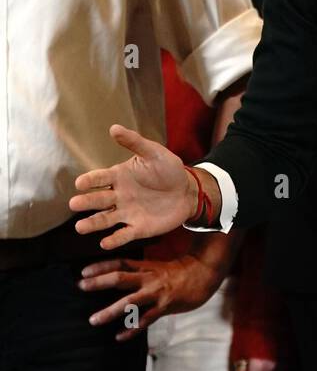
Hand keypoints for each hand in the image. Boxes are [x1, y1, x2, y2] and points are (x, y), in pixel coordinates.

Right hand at [70, 124, 199, 249]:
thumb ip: (135, 142)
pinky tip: (105, 242)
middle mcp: (118, 196)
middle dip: (86, 202)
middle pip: (99, 200)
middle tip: (74, 204)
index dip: (90, 180)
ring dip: (93, 224)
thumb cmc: (168, 169)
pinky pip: (124, 234)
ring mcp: (127, 212)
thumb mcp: (154, 153)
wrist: (187, 191)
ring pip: (106, 219)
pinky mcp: (138, 228)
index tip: (80, 183)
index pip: (100, 178)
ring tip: (80, 228)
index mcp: (119, 176)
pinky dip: (114, 239)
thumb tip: (113, 128)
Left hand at [78, 253, 224, 340]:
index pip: (120, 263)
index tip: (83, 271)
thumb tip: (120, 274)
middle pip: (120, 278)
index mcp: (146, 266)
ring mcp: (156, 293)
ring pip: (129, 302)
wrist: (204, 276)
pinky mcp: (164, 307)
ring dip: (110, 311)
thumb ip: (140, 271)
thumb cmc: (180, 271)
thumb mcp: (159, 266)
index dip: (101, 266)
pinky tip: (118, 337)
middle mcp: (149, 278)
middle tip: (81, 286)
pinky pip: (145, 320)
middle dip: (99, 282)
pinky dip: (131, 329)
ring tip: (93, 320)